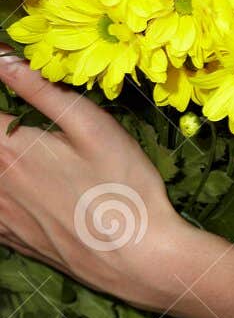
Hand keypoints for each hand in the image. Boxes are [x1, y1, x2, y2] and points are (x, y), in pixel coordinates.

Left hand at [0, 50, 183, 312]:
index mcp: (10, 149)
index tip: (9, 73)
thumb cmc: (121, 184)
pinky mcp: (10, 239)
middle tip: (33, 133)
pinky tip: (22, 188)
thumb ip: (41, 90)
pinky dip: (3, 192)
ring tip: (31, 157)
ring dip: (4, 162)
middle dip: (4, 130)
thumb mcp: (92, 126)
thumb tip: (4, 60)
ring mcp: (0, 216)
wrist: (136, 257)